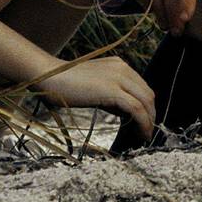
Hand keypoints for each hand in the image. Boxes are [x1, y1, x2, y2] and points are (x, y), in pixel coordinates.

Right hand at [36, 57, 156, 140]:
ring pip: (145, 101)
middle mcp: (122, 68)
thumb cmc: (66, 84)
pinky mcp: (113, 90)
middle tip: (148, 131)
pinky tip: (142, 133)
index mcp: (119, 65)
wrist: (50, 76)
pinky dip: (143, 122)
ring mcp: (118, 77)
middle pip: (147, 94)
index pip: (142, 87)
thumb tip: (126, 113)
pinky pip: (136, 108)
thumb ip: (112, 95)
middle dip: (151, 114)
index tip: (145, 121)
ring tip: (146, 135)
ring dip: (149, 120)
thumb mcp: (95, 86)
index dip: (146, 106)